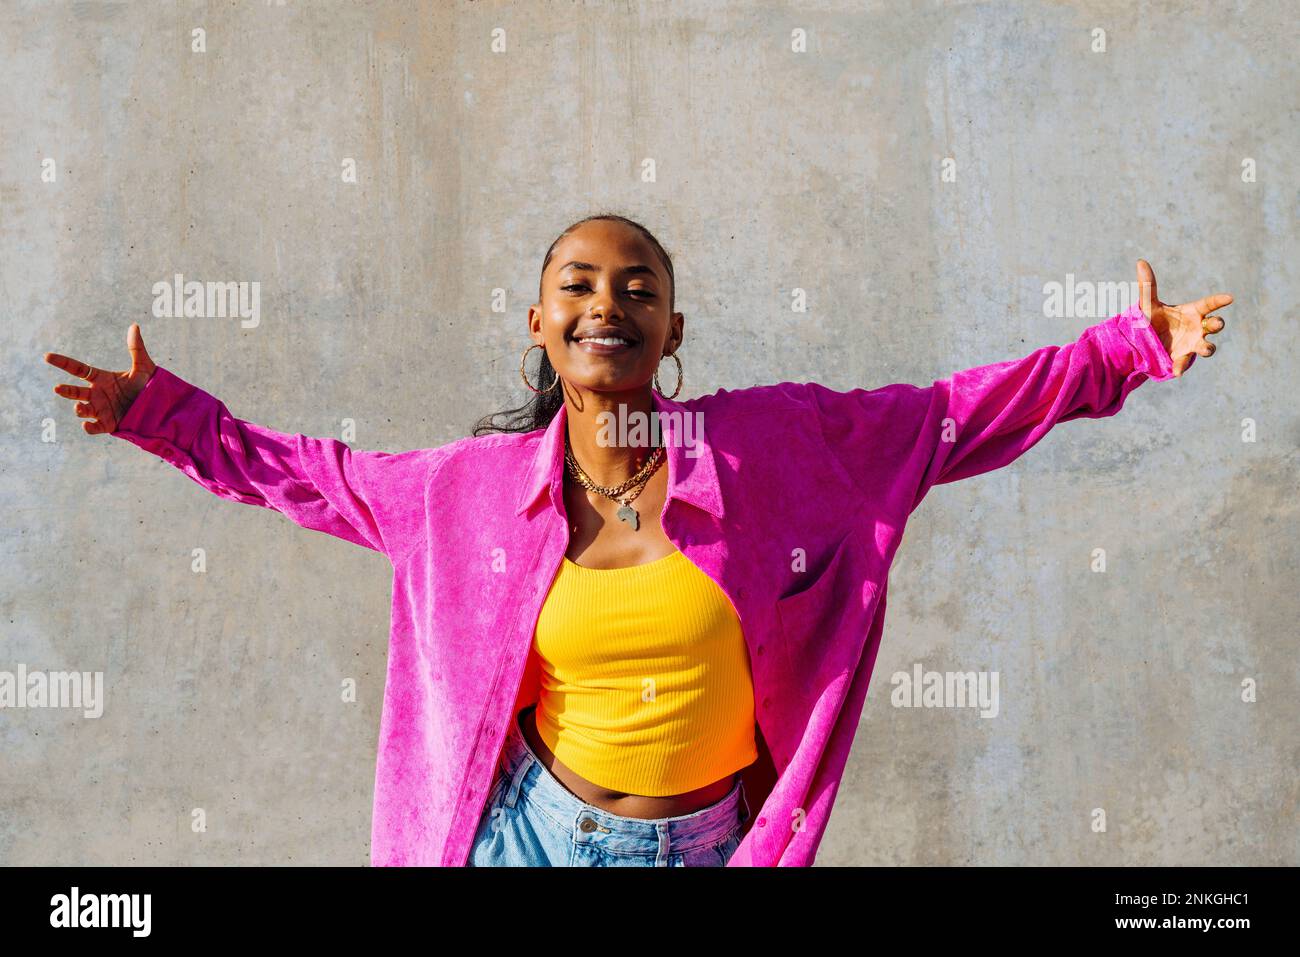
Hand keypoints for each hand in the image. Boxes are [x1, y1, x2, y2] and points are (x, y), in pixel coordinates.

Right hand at [44, 323, 157, 433]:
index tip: (47, 356)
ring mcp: (101, 409)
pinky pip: (94, 427)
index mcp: (101, 378)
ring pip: (82, 410)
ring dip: (78, 409)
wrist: (161, 406)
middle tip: (58, 388)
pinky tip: (87, 425)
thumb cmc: (150, 385)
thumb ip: (136, 348)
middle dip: (65, 391)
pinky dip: (89, 427)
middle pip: (74, 392)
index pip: (77, 369)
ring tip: (79, 408)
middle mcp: (97, 394)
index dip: (62, 362)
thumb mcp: (143, 366)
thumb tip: (134, 325)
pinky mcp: (108, 424)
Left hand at [1136, 260, 1232, 377]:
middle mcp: (1196, 327)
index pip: (1208, 304)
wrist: (1142, 341)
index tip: (1229, 297)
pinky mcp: (1182, 358)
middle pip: (1214, 325)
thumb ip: (1147, 285)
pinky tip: (1176, 372)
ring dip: (1207, 347)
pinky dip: (1181, 367)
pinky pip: (1184, 363)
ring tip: (1204, 349)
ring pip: (1207, 346)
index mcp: (1191, 312)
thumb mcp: (1147, 304)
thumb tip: (1140, 261)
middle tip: (1214, 323)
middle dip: (1217, 324)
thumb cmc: (1151, 320)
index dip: (1219, 301)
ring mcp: (1192, 343)